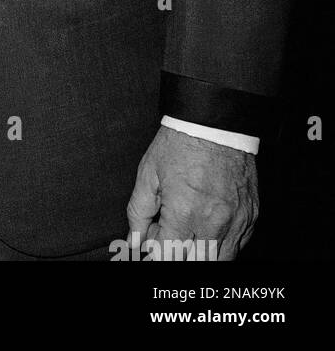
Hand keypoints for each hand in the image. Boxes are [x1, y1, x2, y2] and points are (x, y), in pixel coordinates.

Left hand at [126, 125, 257, 260]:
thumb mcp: (148, 174)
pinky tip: (208, 225)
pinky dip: (221, 243)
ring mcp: (237, 222)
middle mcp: (214, 222)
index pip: (169, 255)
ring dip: (202, 254)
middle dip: (180, 255)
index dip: (157, 250)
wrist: (214, 123)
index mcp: (185, 212)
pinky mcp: (251, 217)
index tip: (154, 237)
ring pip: (220, 261)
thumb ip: (138, 212)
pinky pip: (238, 245)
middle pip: (196, 263)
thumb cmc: (180, 144)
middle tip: (171, 234)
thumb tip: (135, 239)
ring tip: (190, 231)